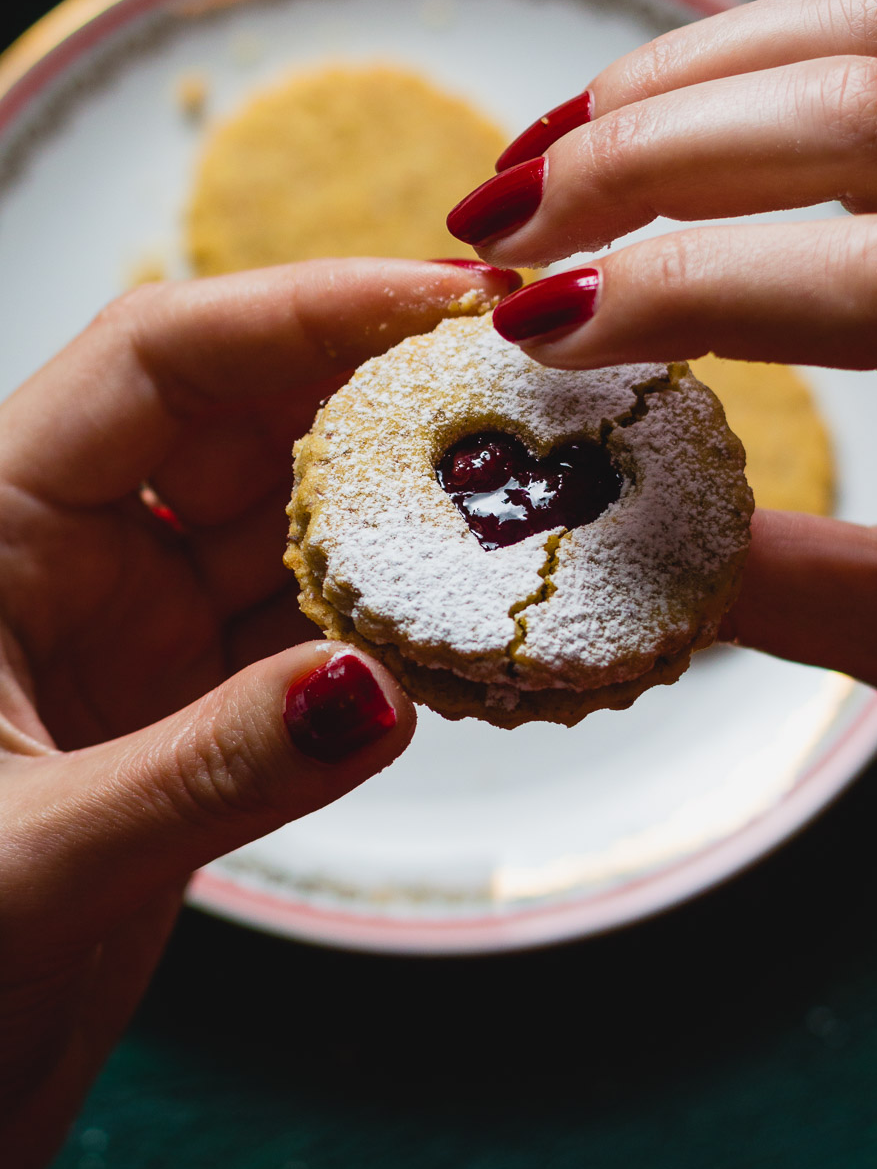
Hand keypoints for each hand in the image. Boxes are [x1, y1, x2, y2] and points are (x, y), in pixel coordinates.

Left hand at [0, 257, 516, 1168]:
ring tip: (535, 493)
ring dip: (406, 516)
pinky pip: (316, 639)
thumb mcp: (30, 863)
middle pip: (245, 418)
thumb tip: (373, 689)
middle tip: (528, 387)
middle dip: (381, 395)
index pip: (155, 356)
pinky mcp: (193, 712)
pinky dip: (397, 632)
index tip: (445, 304)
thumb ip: (203, 773)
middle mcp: (69, 554)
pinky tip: (481, 625)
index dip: (304, 309)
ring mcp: (138, 632)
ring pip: (294, 528)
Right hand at [447, 0, 876, 708]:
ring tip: (544, 155)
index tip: (531, 330)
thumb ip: (794, 593)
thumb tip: (602, 542)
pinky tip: (648, 111)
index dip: (687, 287)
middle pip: (858, 112)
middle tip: (498, 232)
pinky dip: (742, 48)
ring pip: (869, 26)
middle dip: (642, 161)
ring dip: (676, 79)